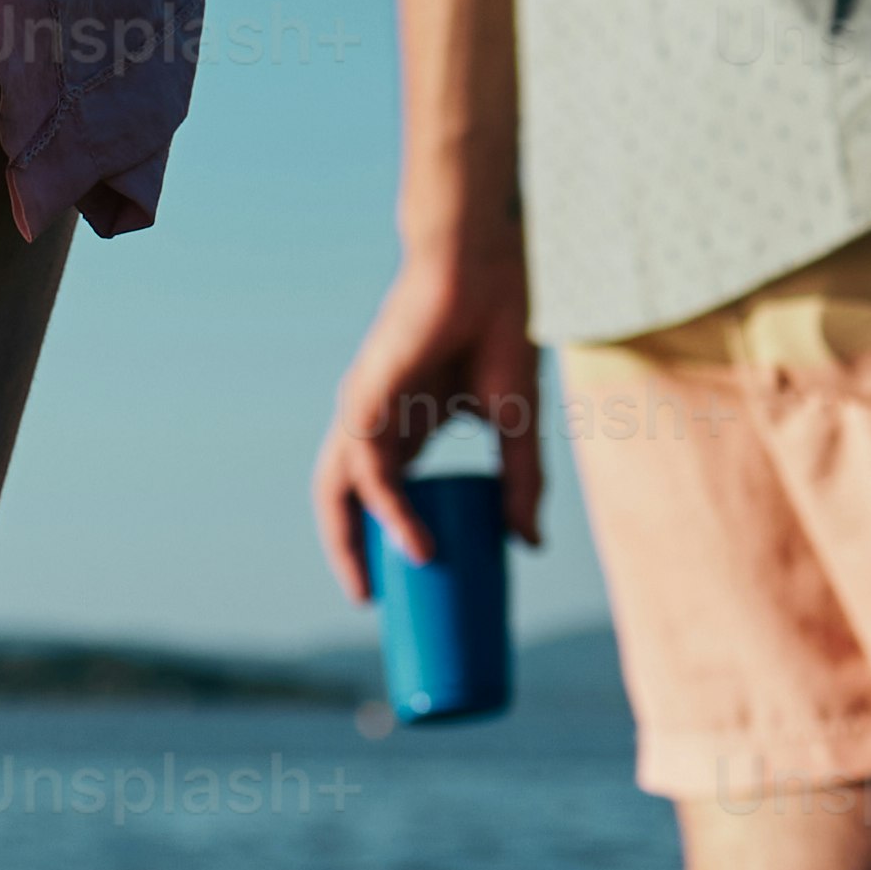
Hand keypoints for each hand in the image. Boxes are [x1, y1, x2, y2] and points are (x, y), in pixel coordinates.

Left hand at [315, 255, 543, 598]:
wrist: (487, 268)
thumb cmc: (498, 330)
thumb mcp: (514, 424)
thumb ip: (519, 482)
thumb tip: (529, 544)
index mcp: (402, 428)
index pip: (377, 493)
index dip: (379, 537)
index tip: (401, 581)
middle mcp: (374, 423)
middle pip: (343, 500)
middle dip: (349, 551)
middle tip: (371, 601)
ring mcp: (365, 410)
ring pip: (341, 490)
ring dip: (352, 543)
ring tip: (375, 590)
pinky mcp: (368, 398)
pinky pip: (371, 468)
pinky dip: (390, 511)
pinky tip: (415, 545)